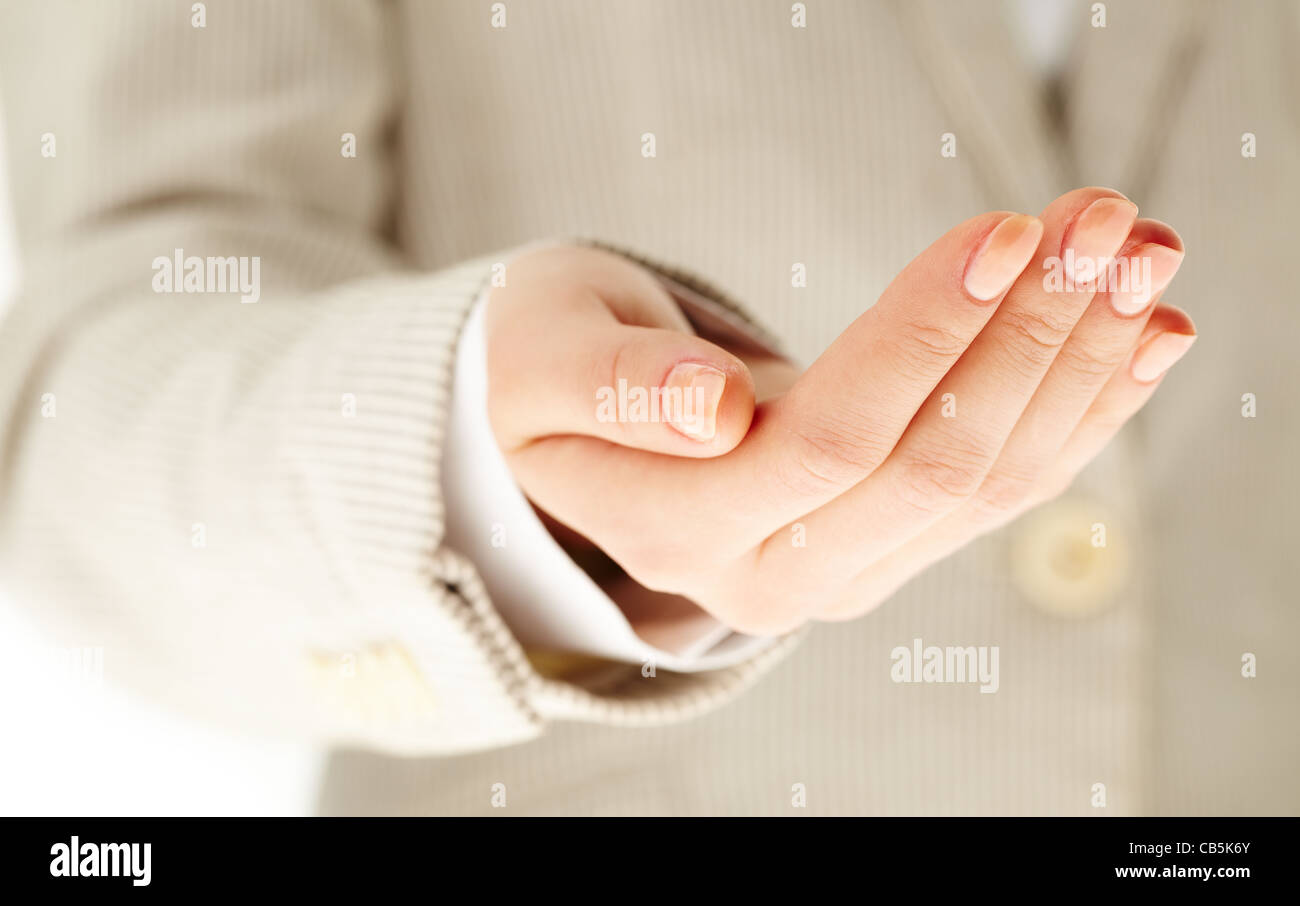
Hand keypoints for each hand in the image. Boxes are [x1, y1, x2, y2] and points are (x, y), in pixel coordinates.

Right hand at [486, 188, 1192, 635]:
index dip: (924, 340)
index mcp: (677, 528)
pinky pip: (999, 490)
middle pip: (934, 465)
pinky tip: (1139, 339)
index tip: (1004, 233)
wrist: (579, 433)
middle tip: (1102, 220)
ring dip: (1076, 366)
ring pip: (987, 483)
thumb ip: (613, 389)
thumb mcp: (543, 361)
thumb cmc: (549, 371)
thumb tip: (715, 410)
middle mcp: (772, 575)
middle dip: (1030, 337)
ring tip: (1138, 253)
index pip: (830, 441)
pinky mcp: (888, 548)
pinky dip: (1077, 411)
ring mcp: (840, 572)